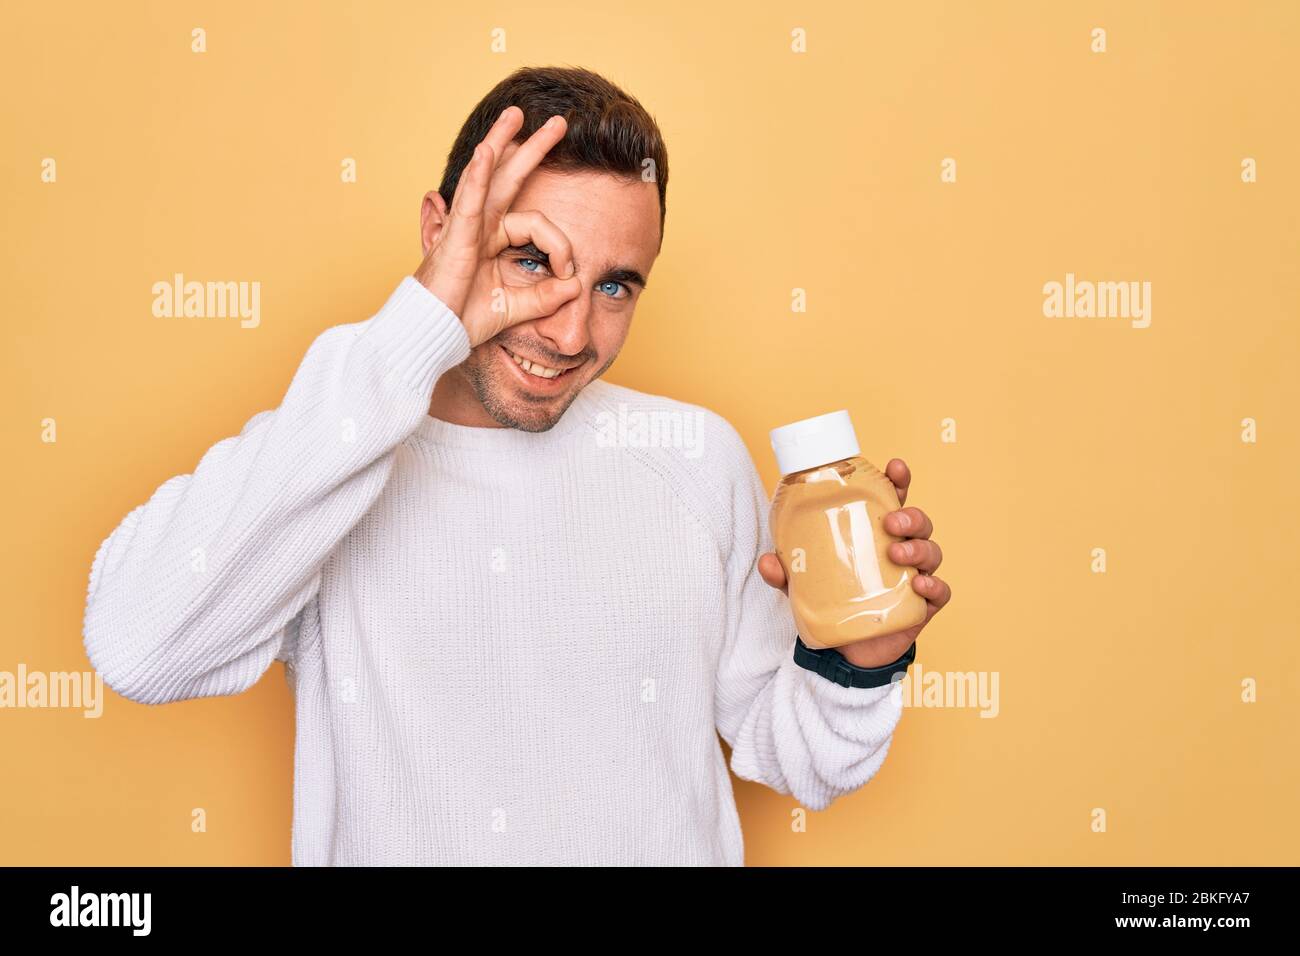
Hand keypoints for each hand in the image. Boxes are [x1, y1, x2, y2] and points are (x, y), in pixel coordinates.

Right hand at [413, 106, 583, 346]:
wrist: (431, 335)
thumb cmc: (461, 321)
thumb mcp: (514, 309)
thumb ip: (544, 297)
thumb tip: (576, 285)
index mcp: (492, 239)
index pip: (538, 225)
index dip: (561, 246)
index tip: (569, 273)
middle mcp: (479, 227)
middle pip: (508, 178)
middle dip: (531, 148)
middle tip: (558, 123)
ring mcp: (465, 228)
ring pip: (485, 177)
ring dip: (501, 142)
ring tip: (516, 115)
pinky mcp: (455, 239)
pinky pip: (470, 202)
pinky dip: (479, 177)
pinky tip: (487, 152)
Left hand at [758, 458, 950, 668]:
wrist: (849, 650)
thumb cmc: (835, 602)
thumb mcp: (805, 585)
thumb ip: (787, 573)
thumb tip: (767, 562)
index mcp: (876, 534)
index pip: (894, 499)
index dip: (899, 480)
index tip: (894, 468)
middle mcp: (901, 550)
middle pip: (919, 522)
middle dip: (910, 516)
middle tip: (891, 523)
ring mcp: (916, 576)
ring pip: (932, 551)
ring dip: (918, 548)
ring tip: (898, 554)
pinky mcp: (924, 606)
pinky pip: (940, 591)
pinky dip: (934, 586)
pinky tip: (920, 585)